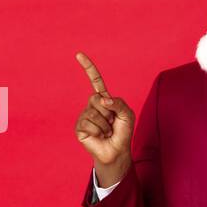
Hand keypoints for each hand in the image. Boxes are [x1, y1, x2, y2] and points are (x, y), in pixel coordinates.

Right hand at [74, 52, 133, 186]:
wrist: (116, 152)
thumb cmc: (123, 133)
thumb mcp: (127, 115)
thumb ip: (119, 103)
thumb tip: (102, 100)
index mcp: (103, 100)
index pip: (95, 81)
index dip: (88, 68)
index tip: (79, 54)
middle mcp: (92, 106)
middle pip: (96, 99)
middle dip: (108, 112)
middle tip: (111, 123)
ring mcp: (84, 116)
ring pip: (94, 113)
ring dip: (105, 125)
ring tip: (106, 132)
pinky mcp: (79, 128)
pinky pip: (88, 123)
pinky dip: (98, 131)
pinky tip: (99, 136)